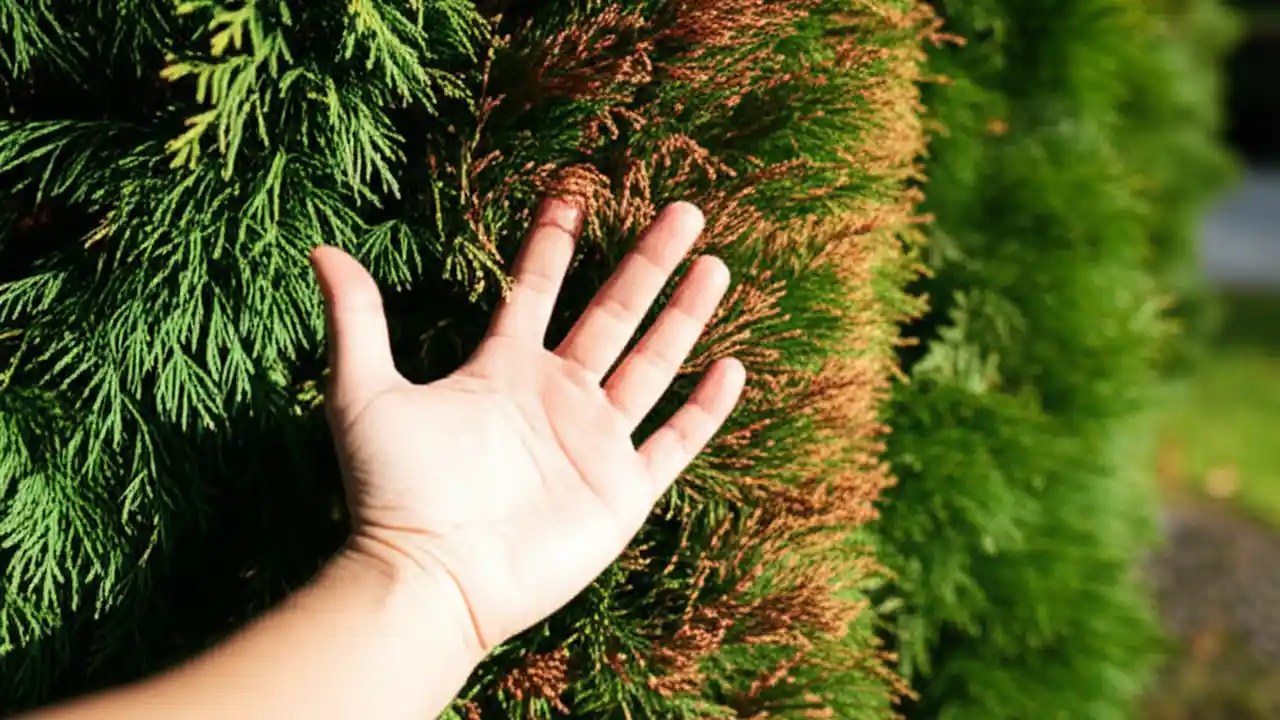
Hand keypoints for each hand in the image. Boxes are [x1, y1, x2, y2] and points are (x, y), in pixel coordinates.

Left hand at [310, 199, 744, 653]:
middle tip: (683, 210)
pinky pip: (676, 442)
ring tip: (714, 265)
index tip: (574, 195)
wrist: (431, 579)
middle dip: (647, 262)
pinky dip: (705, 410)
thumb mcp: (366, 395)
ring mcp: (594, 443)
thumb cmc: (393, 492)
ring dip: (684, 315)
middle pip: (614, 314)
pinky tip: (732, 368)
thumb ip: (357, 322)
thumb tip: (322, 250)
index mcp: (503, 370)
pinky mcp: (622, 491)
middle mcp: (556, 397)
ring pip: (653, 364)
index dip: (553, 244)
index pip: (537, 291)